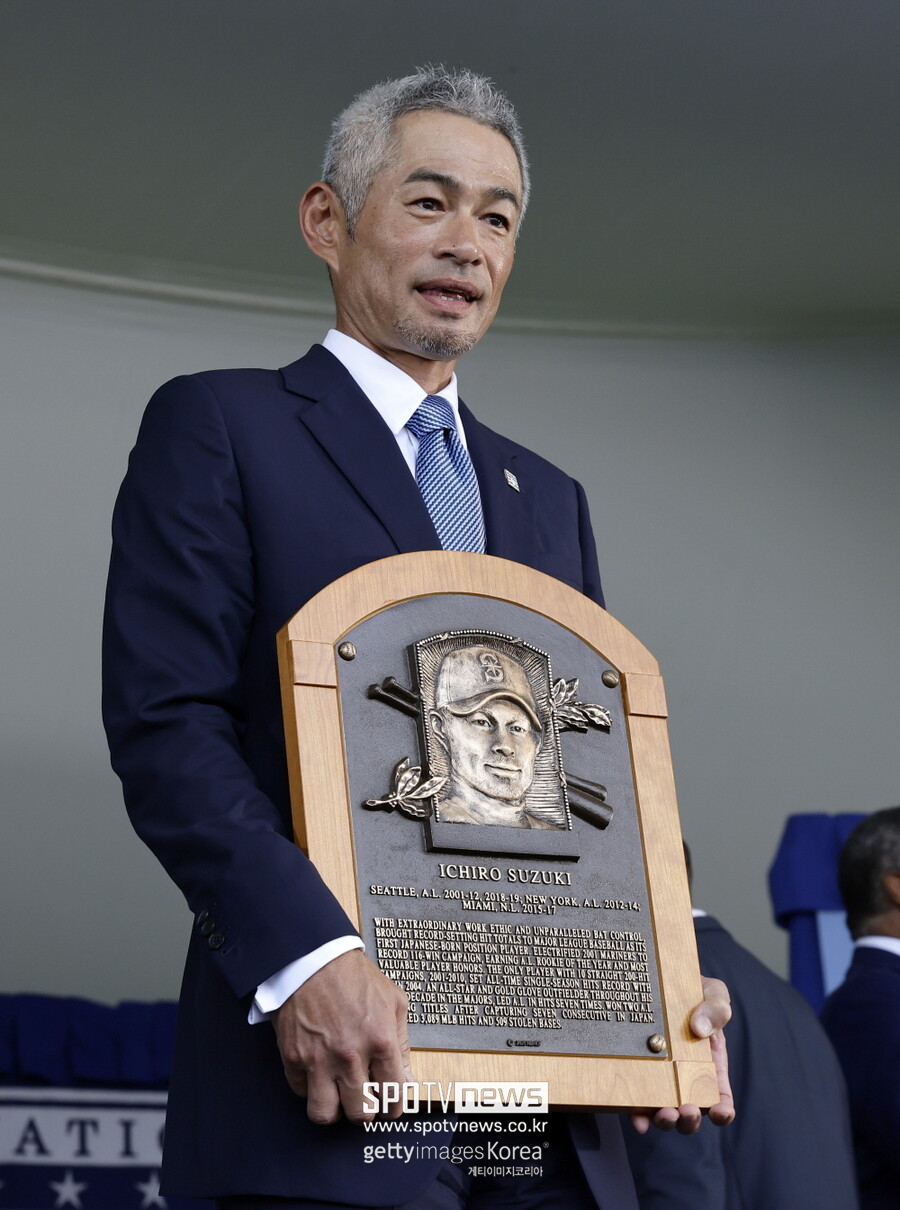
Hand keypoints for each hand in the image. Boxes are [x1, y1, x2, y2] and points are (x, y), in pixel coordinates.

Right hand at [273, 948, 411, 1124]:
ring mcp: (319, 1059)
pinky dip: (309, 1088)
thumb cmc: (354, 976)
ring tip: (338, 1096)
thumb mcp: (394, 1001)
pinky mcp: (293, 1057)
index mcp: (380, 1040)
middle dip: (365, 1111)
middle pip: (361, 1113)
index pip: (393, 1094)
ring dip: (334, 1110)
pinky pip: (300, 1092)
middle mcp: (350, 1055)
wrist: (313, 958)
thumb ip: (403, 1043)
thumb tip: (407, 1080)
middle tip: (363, 1099)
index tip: (389, 1106)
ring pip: (325, 1114)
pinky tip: (318, 1074)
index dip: (393, 1106)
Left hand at [630, 975, 734, 1133]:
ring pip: (664, 1112)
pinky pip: (636, 1102)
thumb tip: (701, 1029)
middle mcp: (684, 1077)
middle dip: (690, 1119)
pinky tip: (637, 1119)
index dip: (723, 1111)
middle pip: (691, 1111)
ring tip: (665, 1114)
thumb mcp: (713, 993)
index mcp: (709, 1064)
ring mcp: (659, 1079)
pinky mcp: (636, 1076)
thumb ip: (717, 1009)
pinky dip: (637, 1115)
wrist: (658, 978)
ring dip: (666, 1120)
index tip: (721, 1112)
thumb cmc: (693, 989)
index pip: (719, 1097)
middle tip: (687, 1111)